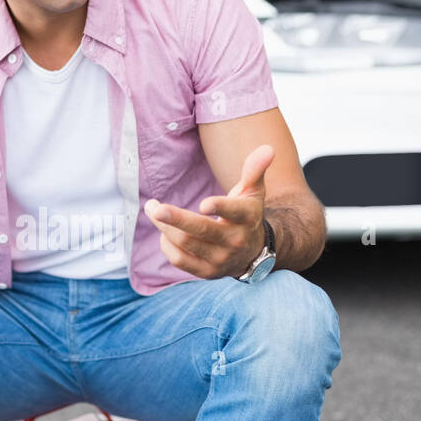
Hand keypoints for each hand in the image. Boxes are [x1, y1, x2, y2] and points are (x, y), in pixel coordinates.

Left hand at [143, 144, 274, 278]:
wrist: (252, 253)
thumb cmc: (246, 214)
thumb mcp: (253, 191)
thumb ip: (254, 169)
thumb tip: (267, 148)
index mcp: (247, 217)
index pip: (234, 212)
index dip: (219, 208)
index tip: (203, 204)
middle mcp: (235, 241)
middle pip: (202, 230)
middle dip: (176, 219)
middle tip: (154, 207)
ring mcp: (220, 259)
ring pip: (186, 244)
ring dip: (164, 227)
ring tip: (153, 209)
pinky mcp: (207, 272)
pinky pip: (180, 260)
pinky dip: (167, 245)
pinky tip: (164, 232)